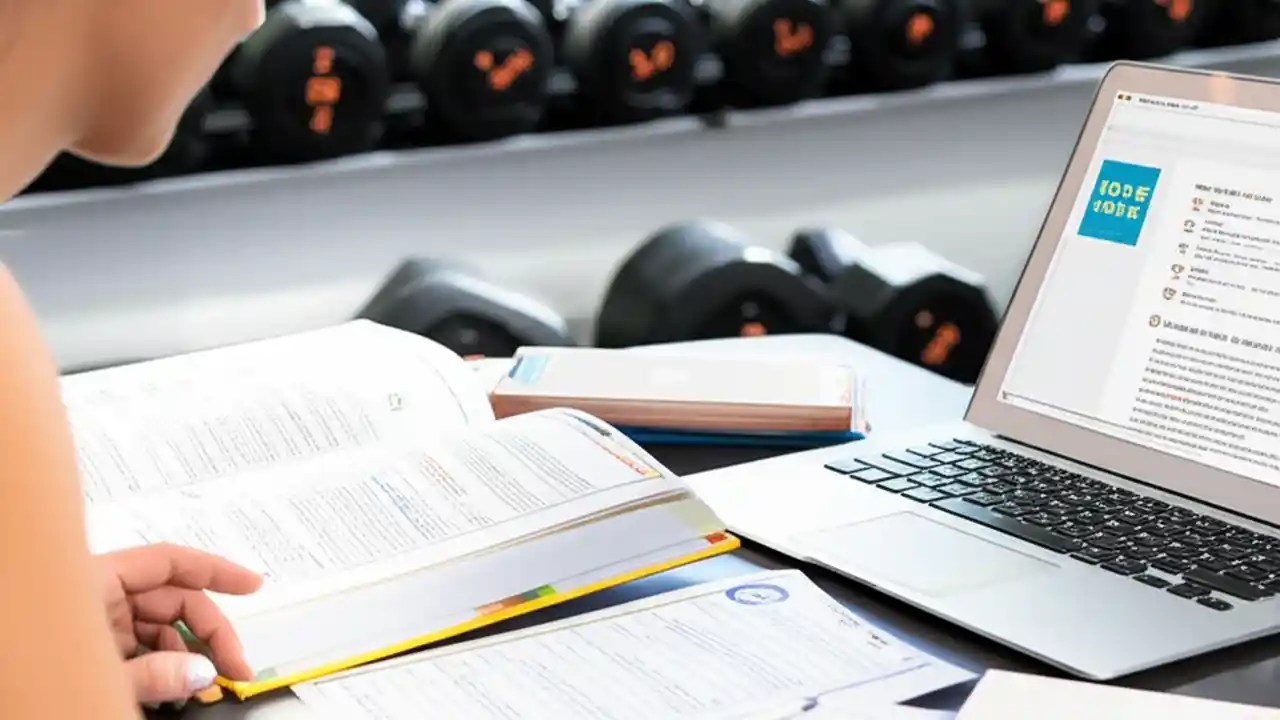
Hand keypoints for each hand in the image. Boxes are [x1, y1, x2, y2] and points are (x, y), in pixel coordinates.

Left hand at [97, 543, 263, 704]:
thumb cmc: (28, 688)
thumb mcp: (101, 679)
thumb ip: (153, 674)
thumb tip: (203, 673)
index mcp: (93, 581)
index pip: (168, 562)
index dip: (216, 571)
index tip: (253, 585)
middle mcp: (97, 594)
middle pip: (171, 599)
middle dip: (209, 632)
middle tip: (236, 667)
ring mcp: (96, 621)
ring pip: (159, 626)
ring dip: (189, 654)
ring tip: (206, 686)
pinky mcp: (93, 646)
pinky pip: (142, 645)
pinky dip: (166, 664)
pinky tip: (179, 687)